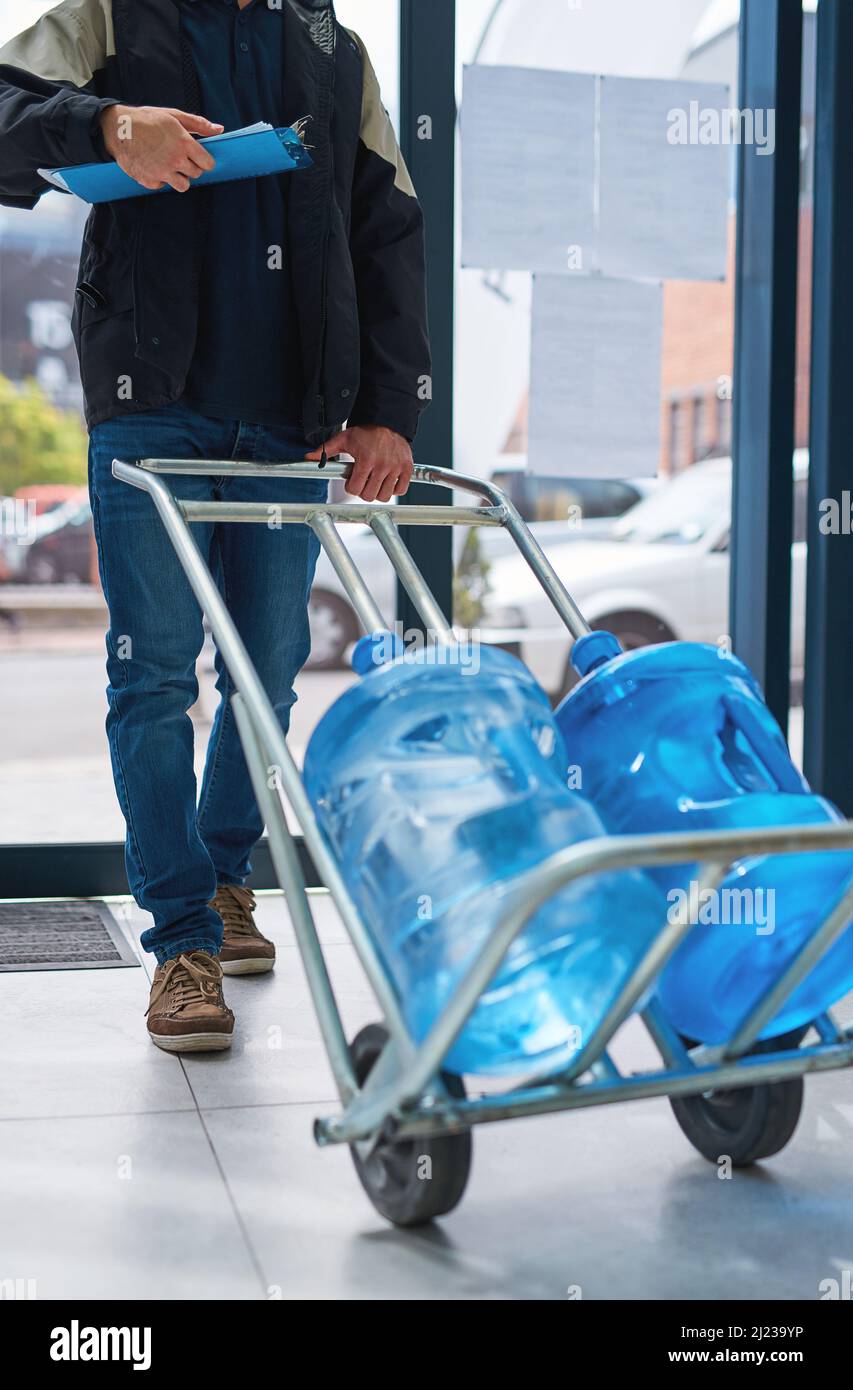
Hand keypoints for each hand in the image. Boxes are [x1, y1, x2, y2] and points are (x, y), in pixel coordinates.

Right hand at [100, 104, 222, 192]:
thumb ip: (198, 124)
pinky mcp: (150, 181)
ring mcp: (163, 173)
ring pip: (183, 185)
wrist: (118, 129)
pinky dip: (161, 179)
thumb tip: (220, 130)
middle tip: (179, 156)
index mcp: (184, 144)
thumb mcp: (174, 115)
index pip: (208, 164)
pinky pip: (163, 186)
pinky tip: (153, 165)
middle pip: (196, 174)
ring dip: (179, 177)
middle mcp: (175, 160)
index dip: (204, 160)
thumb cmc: (147, 119)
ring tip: (169, 163)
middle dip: (191, 166)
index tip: (198, 157)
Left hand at [307, 426, 413, 501]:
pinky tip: (387, 481)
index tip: (352, 481)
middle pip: (369, 495)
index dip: (351, 487)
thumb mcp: (343, 439)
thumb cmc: (366, 431)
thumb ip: (326, 450)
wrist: (388, 421)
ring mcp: (396, 468)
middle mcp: (382, 465)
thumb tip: (308, 457)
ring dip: (378, 492)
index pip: (355, 489)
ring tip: (375, 482)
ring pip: (385, 496)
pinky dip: (394, 489)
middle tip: (363, 482)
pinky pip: (401, 490)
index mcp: (366, 459)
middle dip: (363, 491)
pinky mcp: (407, 468)